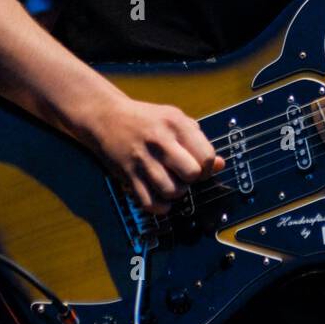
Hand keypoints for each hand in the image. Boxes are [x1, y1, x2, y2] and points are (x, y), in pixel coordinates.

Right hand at [85, 93, 224, 214]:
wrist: (105, 117)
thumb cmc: (146, 119)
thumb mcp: (175, 119)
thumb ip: (198, 140)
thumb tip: (219, 165)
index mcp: (175, 123)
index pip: (206, 156)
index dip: (207, 166)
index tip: (200, 166)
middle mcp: (160, 141)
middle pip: (191, 174)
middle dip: (193, 180)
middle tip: (185, 176)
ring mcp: (142, 159)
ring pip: (172, 191)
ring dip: (176, 193)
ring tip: (171, 183)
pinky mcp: (128, 175)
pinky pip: (150, 203)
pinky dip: (160, 206)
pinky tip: (159, 195)